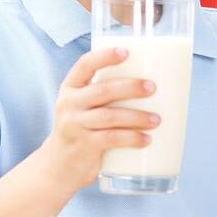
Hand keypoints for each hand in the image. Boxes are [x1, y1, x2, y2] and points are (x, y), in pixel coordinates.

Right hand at [41, 45, 158, 193]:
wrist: (59, 165)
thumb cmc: (81, 129)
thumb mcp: (82, 107)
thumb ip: (103, 94)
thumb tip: (148, 82)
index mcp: (70, 88)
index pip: (85, 65)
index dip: (105, 56)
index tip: (127, 51)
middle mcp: (69, 104)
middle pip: (102, 90)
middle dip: (130, 87)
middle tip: (153, 88)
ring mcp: (74, 125)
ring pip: (109, 116)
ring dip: (137, 117)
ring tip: (157, 119)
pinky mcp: (84, 146)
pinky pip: (111, 139)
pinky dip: (132, 138)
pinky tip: (146, 139)